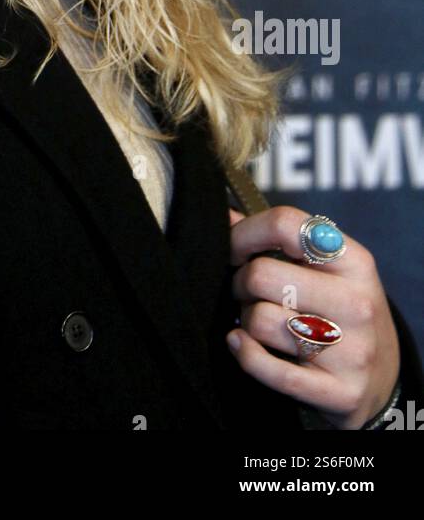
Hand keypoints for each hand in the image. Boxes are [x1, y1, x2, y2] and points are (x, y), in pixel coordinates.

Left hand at [226, 205, 399, 429]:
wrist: (383, 377)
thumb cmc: (342, 309)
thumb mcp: (328, 268)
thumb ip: (280, 240)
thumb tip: (225, 214)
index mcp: (354, 260)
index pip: (285, 224)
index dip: (244, 233)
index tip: (234, 250)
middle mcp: (357, 303)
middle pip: (261, 275)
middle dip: (241, 283)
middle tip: (248, 292)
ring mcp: (352, 351)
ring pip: (258, 320)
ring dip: (246, 321)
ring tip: (261, 321)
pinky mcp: (340, 393)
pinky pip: (266, 367)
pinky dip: (244, 353)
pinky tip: (242, 344)